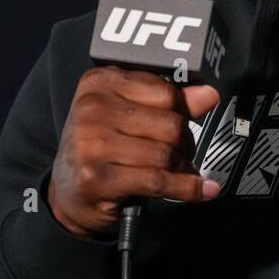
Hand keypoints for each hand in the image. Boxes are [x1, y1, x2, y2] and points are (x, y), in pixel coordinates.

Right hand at [47, 65, 221, 238]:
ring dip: (183, 168)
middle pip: (170, 123)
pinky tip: (200, 190)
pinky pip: (158, 181)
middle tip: (182, 153)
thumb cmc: (100, 150)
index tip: (185, 123)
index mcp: (100, 82)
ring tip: (182, 172)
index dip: (184, 111)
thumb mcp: (130, 117)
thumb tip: (209, 95)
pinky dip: (186, 188)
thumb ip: (170, 102)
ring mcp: (91, 144)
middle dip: (186, 143)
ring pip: (166, 154)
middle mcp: (92, 108)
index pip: (166, 90)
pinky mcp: (97, 178)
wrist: (69, 196)